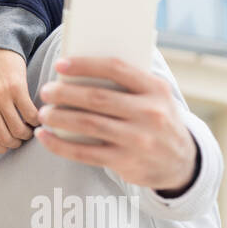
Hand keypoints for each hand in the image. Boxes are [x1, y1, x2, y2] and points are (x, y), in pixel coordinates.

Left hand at [0, 47, 40, 168]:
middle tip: (22, 137)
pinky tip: (37, 117)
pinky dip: (36, 120)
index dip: (2, 149)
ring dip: (28, 133)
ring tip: (30, 128)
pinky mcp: (16, 86)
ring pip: (18, 128)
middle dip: (16, 143)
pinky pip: (30, 113)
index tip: (10, 143)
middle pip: (4, 138)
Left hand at [35, 57, 196, 191]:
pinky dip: (60, 144)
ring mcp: (139, 140)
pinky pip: (85, 153)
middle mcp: (150, 113)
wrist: (183, 162)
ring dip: (59, 117)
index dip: (85, 65)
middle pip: (97, 98)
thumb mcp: (155, 97)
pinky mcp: (126, 163)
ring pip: (88, 124)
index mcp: (156, 89)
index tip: (60, 64)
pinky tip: (45, 137)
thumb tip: (78, 71)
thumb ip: (128, 84)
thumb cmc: (157, 120)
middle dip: (65, 93)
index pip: (116, 68)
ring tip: (43, 113)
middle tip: (45, 91)